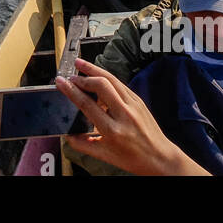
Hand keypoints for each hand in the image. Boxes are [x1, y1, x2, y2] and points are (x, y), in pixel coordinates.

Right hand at [57, 59, 208, 175]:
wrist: (160, 158)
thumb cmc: (134, 159)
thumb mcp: (105, 156)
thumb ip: (84, 145)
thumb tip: (68, 136)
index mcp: (112, 130)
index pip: (87, 105)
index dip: (71, 91)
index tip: (61, 82)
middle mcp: (124, 115)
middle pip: (101, 85)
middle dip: (83, 76)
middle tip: (71, 76)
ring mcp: (133, 105)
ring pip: (112, 79)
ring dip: (94, 69)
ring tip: (80, 64)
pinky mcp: (139, 100)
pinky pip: (120, 84)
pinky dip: (106, 78)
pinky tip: (97, 76)